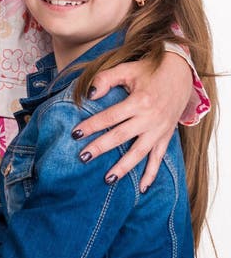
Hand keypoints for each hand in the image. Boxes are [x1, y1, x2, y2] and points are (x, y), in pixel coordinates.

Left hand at [72, 53, 192, 190]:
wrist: (181, 73)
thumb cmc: (149, 71)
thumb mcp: (127, 69)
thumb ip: (106, 79)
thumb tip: (90, 94)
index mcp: (139, 101)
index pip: (110, 117)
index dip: (92, 125)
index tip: (75, 133)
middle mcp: (150, 118)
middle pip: (121, 137)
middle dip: (101, 148)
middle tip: (83, 157)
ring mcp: (159, 130)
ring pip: (140, 152)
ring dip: (124, 167)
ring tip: (108, 179)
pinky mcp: (166, 136)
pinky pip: (159, 158)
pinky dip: (151, 174)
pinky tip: (142, 188)